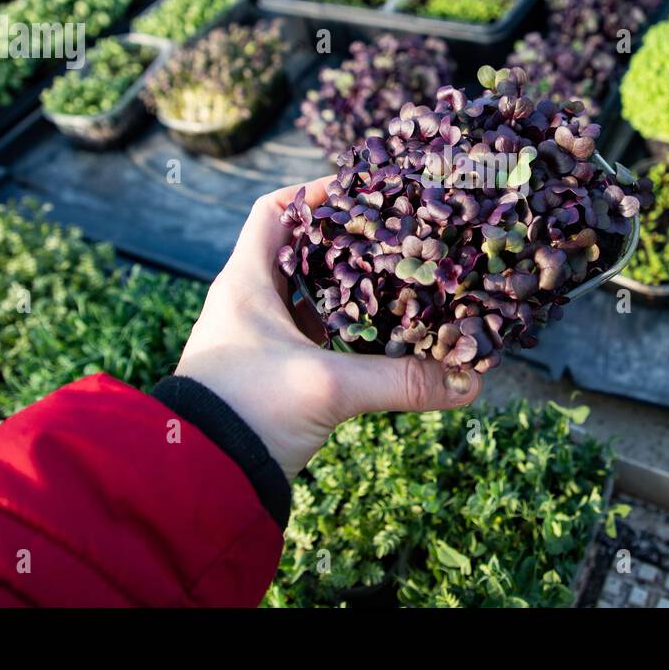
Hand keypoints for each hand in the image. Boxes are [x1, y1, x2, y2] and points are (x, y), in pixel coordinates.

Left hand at [175, 177, 481, 479]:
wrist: (200, 478)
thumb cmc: (247, 410)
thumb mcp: (328, 386)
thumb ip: (399, 380)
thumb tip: (467, 381)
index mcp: (246, 283)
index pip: (275, 212)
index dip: (313, 193)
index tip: (358, 191)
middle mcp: (249, 305)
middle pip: (300, 253)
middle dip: (346, 243)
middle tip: (392, 237)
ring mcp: (260, 342)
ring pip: (310, 299)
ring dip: (348, 290)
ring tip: (396, 281)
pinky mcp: (272, 376)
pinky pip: (314, 339)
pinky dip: (344, 332)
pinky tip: (379, 338)